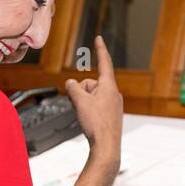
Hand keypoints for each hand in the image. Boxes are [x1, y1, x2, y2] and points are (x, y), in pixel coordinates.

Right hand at [65, 35, 122, 165]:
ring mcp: (113, 105)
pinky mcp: (110, 115)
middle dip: (81, 91)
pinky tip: (89, 121)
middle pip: (91, 83)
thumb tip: (71, 83)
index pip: (104, 62)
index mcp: (109, 86)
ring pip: (91, 96)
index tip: (99, 38)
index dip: (100, 50)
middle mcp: (114, 94)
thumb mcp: (79, 101)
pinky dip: (88, 110)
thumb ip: (72, 87)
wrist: (106, 147)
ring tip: (85, 115)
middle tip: (80, 105)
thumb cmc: (96, 124)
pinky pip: (95, 106)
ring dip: (83, 102)